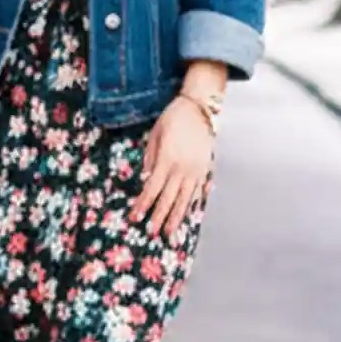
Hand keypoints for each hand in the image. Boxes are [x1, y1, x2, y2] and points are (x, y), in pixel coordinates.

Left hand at [130, 96, 214, 240]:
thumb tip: (146, 179)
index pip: (152, 188)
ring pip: (185, 199)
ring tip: (171, 232)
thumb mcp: (155, 135)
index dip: (143, 204)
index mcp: (167, 159)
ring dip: (176, 217)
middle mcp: (182, 168)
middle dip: (159, 217)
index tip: (135, 217)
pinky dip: (193, 205)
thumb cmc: (173, 119)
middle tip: (152, 233)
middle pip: (168, 198)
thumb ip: (150, 158)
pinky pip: (198, 191)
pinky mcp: (205, 169)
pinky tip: (189, 215)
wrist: (199, 108)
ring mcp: (196, 170)